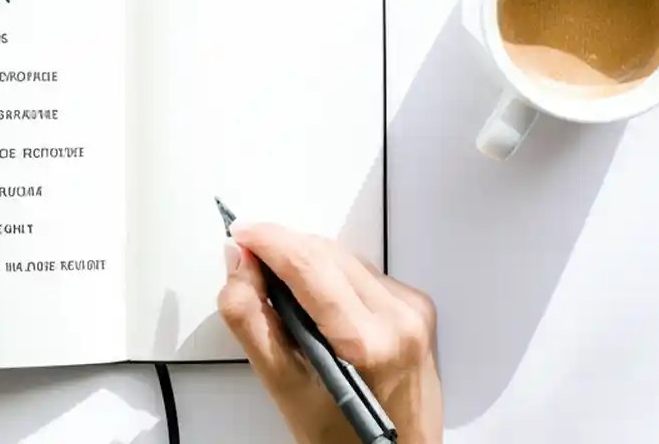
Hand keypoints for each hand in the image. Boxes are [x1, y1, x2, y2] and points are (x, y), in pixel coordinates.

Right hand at [218, 224, 442, 443]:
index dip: (269, 241)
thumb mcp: (282, 384)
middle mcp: (398, 317)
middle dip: (283, 249)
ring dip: (308, 263)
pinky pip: (364, 273)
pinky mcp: (419, 306)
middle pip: (326, 253)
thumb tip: (238, 263)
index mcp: (365, 341)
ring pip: (345, 258)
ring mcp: (414, 309)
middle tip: (250, 266)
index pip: (309, 265)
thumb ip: (250, 319)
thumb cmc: (340, 436)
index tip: (241, 234)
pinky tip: (321, 307)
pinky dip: (334, 278)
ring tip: (284, 294)